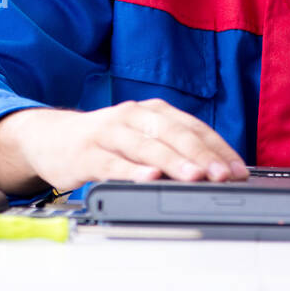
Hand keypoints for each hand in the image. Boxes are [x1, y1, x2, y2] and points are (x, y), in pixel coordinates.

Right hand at [9, 101, 248, 192]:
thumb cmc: (105, 141)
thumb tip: (213, 174)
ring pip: (147, 147)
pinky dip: (133, 171)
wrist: (52, 138)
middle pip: (173, 134)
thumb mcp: (141, 138)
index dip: (218, 149)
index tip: (238, 170)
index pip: (193, 128)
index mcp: (152, 112)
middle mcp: (133, 116)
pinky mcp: (87, 153)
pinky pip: (113, 163)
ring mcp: (109, 132)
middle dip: (201, 155)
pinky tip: (150, 178)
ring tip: (196, 177)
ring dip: (174, 162)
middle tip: (223, 175)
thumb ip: (171, 150)